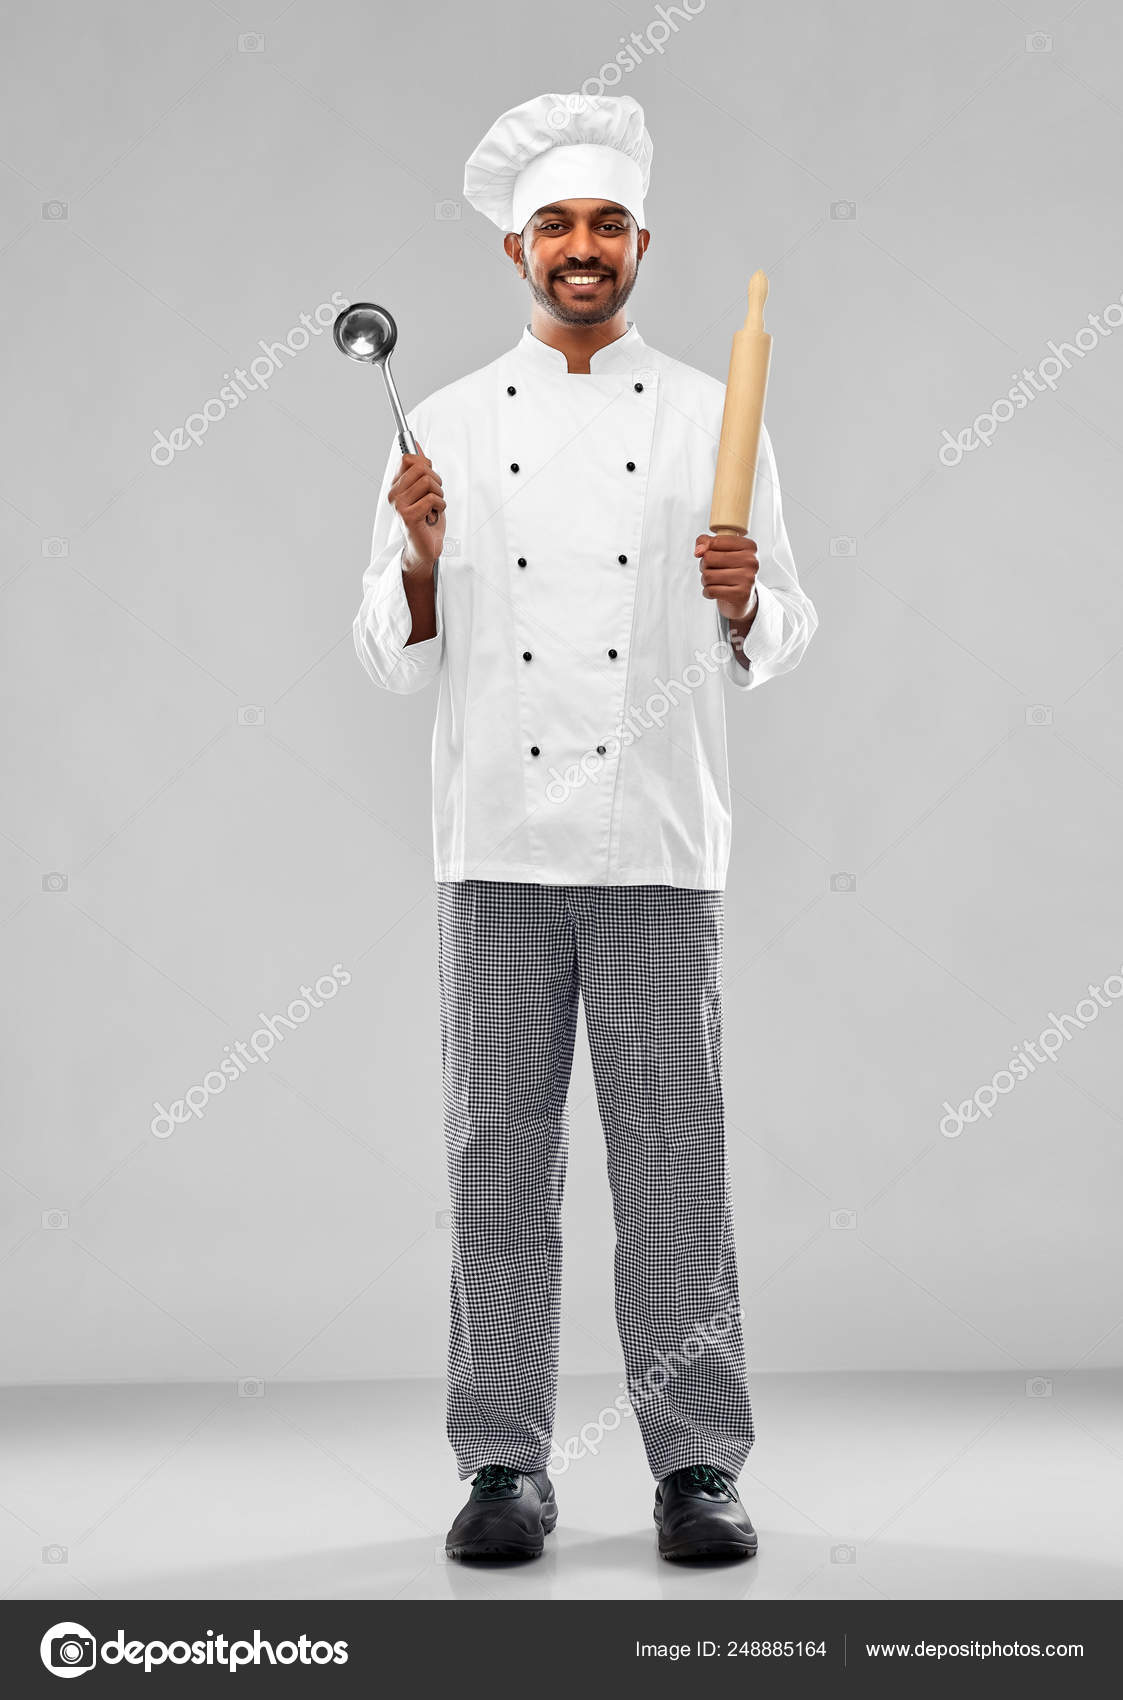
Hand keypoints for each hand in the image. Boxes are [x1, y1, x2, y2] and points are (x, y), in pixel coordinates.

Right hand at [389, 439, 445, 569]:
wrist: (424, 548)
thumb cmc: (426, 520)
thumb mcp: (425, 490)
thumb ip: (420, 468)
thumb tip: (416, 444)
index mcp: (396, 485)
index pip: (408, 458)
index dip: (425, 465)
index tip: (429, 478)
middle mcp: (394, 494)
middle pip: (421, 468)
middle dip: (436, 480)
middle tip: (434, 496)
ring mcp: (399, 505)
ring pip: (428, 482)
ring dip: (439, 495)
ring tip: (434, 507)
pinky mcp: (408, 516)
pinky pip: (432, 498)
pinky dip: (440, 506)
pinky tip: (434, 515)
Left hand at [695, 532, 758, 620]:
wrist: (741, 598)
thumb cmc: (729, 570)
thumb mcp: (720, 551)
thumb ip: (706, 542)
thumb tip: (698, 551)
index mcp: (749, 546)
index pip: (716, 541)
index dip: (706, 550)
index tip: (711, 555)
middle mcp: (751, 561)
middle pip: (709, 558)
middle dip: (704, 566)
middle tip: (713, 570)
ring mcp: (748, 578)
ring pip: (708, 575)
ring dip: (705, 580)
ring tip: (714, 582)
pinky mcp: (741, 595)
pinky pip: (711, 591)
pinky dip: (707, 592)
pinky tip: (715, 592)